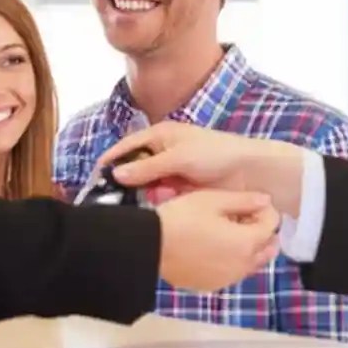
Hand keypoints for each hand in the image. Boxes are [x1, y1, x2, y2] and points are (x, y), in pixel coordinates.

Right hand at [97, 122, 306, 214]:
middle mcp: (164, 152)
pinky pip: (162, 196)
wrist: (252, 172)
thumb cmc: (217, 154)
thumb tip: (116, 174)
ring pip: (147, 184)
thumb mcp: (179, 158)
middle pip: (135, 167)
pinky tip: (151, 212)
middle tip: (109, 199)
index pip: (128, 145)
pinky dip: (156, 203)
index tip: (96, 176)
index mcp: (161, 135)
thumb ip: (147, 167)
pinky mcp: (182, 189)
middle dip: (124, 182)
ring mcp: (173, 171)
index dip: (111, 159)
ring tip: (129, 208)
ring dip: (141, 195)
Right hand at [154, 189, 280, 291]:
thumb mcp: (212, 200)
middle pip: (267, 248)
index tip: (249, 202)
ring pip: (251, 263)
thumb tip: (265, 201)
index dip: (264, 210)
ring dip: (248, 248)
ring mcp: (227, 279)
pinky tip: (213, 249)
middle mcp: (243, 265)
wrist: (149, 246)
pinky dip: (232, 262)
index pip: (272, 224)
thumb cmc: (181, 217)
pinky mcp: (211, 286)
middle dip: (261, 232)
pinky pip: (232, 273)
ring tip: (226, 232)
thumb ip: (244, 200)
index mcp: (247, 242)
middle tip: (240, 217)